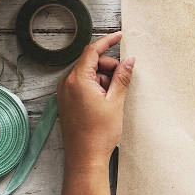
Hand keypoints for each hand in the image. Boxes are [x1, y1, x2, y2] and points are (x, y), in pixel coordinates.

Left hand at [56, 31, 134, 173]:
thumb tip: (129, 60)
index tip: (120, 36)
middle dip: (109, 67)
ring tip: (114, 99)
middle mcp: (67, 84)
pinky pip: (83, 86)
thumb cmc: (99, 133)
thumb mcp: (116, 102)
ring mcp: (65, 94)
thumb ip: (122, 77)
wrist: (85, 159)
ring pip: (88, 75)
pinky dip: (96, 88)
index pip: (92, 51)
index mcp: (78, 80)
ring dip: (104, 79)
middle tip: (123, 80)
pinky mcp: (67, 102)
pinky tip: (106, 102)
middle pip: (91, 63)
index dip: (107, 41)